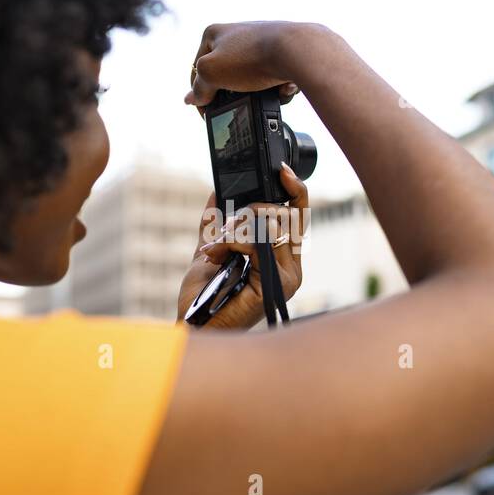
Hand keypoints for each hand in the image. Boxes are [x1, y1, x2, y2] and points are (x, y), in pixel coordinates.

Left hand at [176, 167, 309, 329]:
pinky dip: (232, 241)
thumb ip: (217, 223)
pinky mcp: (276, 283)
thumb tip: (218, 191)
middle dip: (251, 210)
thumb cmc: (204, 296)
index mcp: (282, 259)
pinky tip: (215, 253)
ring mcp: (288, 277)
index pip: (298, 217)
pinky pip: (257, 244)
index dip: (295, 191)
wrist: (195, 324)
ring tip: (215, 244)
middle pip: (286, 215)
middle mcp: (292, 268)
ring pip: (272, 226)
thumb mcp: (211, 249)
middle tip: (225, 226)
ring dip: (236, 228)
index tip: (282, 170)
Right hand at [184, 21, 323, 109]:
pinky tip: (280, 88)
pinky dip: (275, 88)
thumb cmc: (252, 56)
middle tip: (239, 101)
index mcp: (213, 33)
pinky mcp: (280, 52)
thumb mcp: (212, 73)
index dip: (199, 92)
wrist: (297, 51)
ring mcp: (259, 42)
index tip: (206, 111)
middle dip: (232, 92)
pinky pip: (271, 78)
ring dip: (256, 93)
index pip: (196, 68)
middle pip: (224, 74)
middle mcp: (236, 33)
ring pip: (249, 79)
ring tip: (264, 94)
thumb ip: (199, 87)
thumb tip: (192, 98)